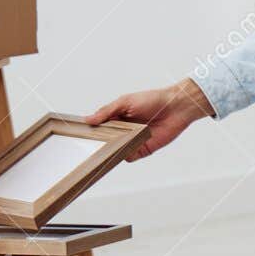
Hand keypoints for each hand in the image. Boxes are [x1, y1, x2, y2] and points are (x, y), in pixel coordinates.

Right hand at [86, 79, 213, 159]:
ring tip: (102, 150)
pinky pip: (129, 156)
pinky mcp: (144, 149)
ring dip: (111, 150)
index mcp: (117, 118)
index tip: (78, 135)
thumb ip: (107, 111)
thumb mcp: (125, 102)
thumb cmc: (152, 99)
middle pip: (106, 141)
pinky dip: (124, 155)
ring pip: (116, 150)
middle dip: (98, 144)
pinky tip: (120, 151)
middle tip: (86, 147)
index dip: (91, 132)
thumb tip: (88, 120)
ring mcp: (133, 141)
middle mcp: (124, 131)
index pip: (99, 127)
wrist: (176, 107)